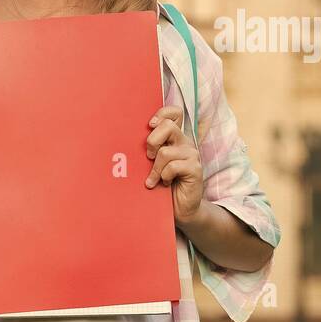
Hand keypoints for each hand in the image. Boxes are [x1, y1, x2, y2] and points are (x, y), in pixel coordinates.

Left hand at [144, 105, 202, 224]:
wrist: (179, 208)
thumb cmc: (161, 184)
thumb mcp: (151, 164)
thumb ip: (147, 149)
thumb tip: (125, 139)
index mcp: (174, 138)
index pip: (174, 113)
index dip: (162, 113)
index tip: (150, 124)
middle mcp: (184, 143)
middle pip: (167, 126)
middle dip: (152, 141)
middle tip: (148, 157)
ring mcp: (191, 155)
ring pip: (165, 151)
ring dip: (155, 168)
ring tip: (155, 178)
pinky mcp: (195, 169)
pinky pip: (172, 167)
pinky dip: (163, 177)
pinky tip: (164, 183)